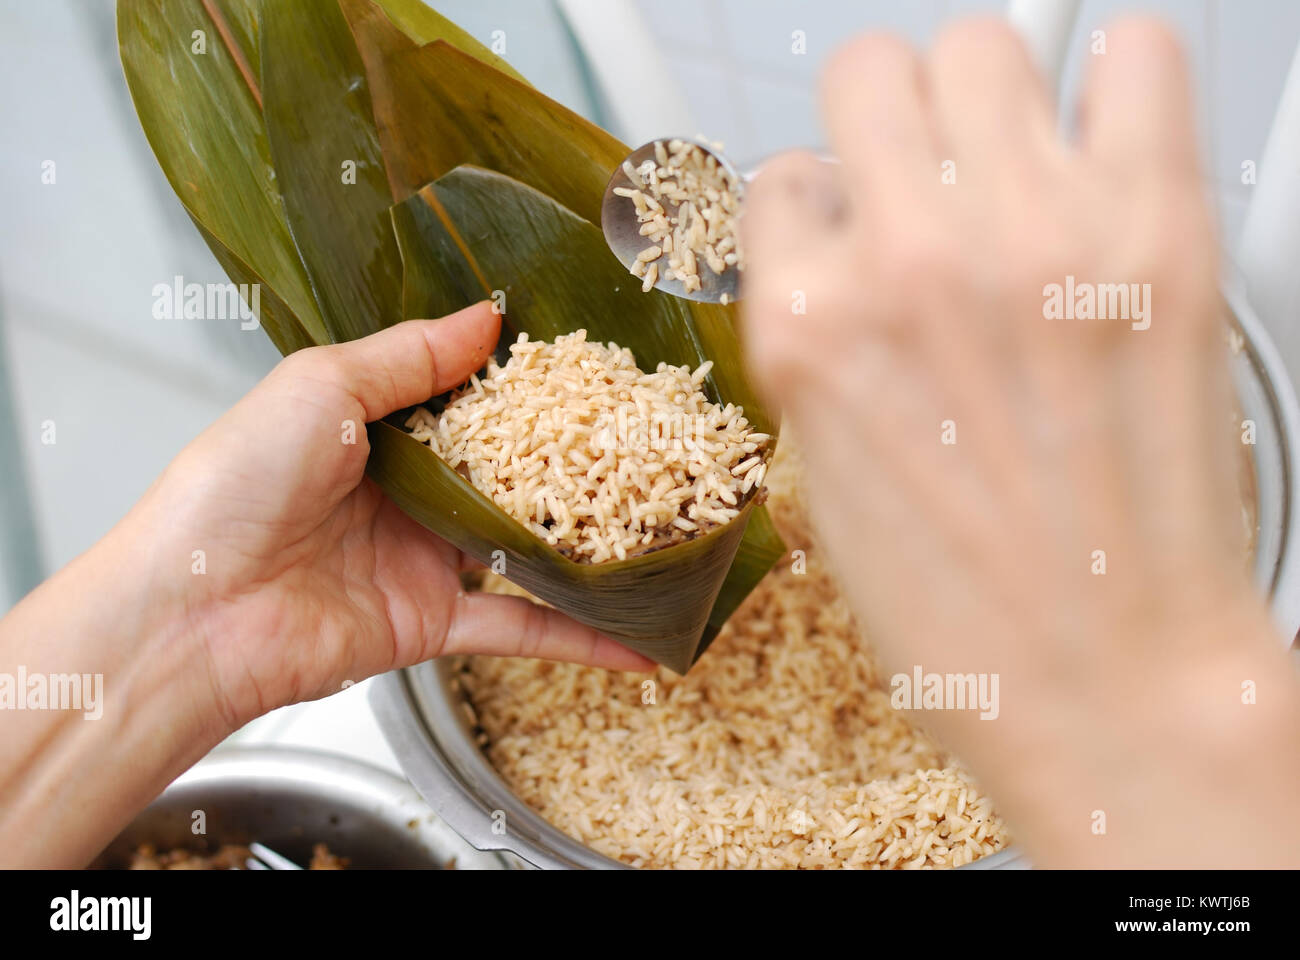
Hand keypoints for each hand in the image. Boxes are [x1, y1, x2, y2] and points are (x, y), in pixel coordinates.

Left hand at [146, 301, 650, 728]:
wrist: (189, 610)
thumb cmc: (235, 483)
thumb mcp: (322, 384)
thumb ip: (410, 355)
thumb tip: (486, 314)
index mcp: (378, 429)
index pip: (475, 402)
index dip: (532, 388)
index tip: (600, 368)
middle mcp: (409, 494)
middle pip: (511, 476)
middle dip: (578, 466)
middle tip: (654, 445)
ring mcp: (424, 562)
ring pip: (527, 552)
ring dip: (592, 550)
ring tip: (668, 536)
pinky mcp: (432, 626)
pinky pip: (519, 631)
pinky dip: (579, 641)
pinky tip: (639, 645)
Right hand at [742, 17, 1299, 865]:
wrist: (1106, 685)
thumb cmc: (967, 616)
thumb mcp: (826, 474)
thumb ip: (821, 333)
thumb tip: (835, 246)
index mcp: (805, 326)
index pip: (783, 177)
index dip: (823, 210)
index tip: (857, 234)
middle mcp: (906, 262)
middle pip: (872, 73)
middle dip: (891, 128)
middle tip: (931, 182)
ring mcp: (1033, 234)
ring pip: (980, 46)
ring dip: (988, 103)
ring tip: (1018, 171)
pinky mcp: (1157, 231)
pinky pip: (1133, 56)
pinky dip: (1119, 86)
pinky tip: (1106, 153)